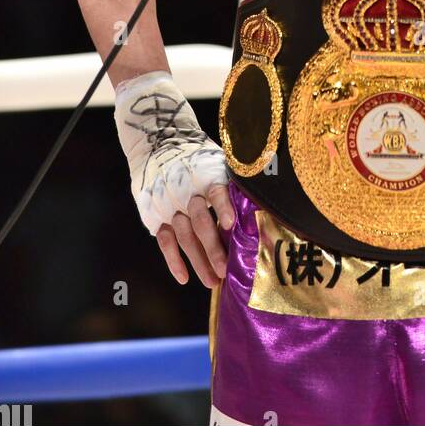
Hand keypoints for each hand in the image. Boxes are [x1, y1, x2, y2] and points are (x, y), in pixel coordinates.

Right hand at [115, 72, 233, 287]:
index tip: (231, 225)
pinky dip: (173, 260)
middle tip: (226, 271)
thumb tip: (268, 192)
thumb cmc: (198, 158)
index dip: (223, 207)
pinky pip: (164, 241)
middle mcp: (186, 191)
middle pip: (200, 222)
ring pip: (183, 236)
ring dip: (198, 260)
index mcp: (205, 175)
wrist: (156, 144)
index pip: (215, 191)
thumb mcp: (217, 159)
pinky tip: (184, 278)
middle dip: (213, 248)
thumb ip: (236, 177)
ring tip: (212, 282)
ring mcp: (169, 205)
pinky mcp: (156, 216)